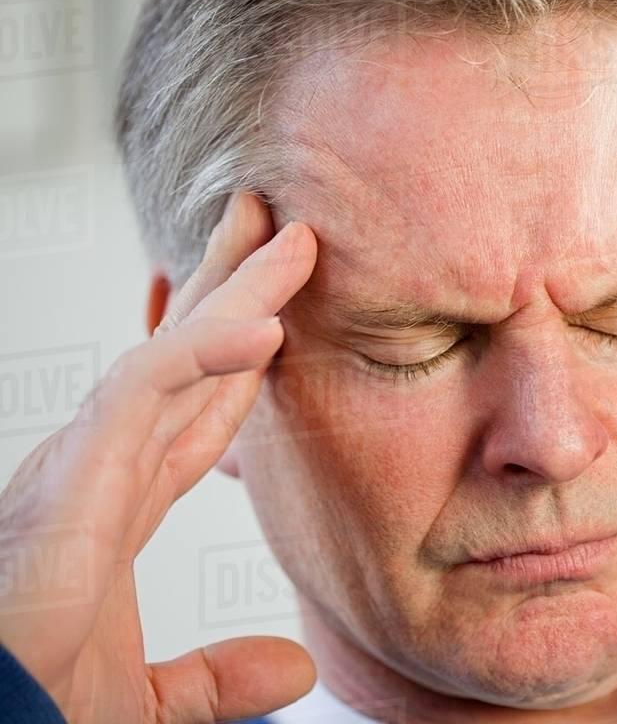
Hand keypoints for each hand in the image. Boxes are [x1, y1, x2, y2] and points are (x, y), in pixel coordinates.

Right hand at [0, 194, 317, 721]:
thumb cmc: (32, 706)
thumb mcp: (143, 699)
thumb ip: (216, 678)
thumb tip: (293, 666)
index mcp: (116, 506)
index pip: (193, 415)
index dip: (238, 363)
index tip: (281, 319)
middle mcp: (101, 468)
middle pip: (186, 360)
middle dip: (236, 291)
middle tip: (286, 231)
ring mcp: (84, 464)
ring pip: (173, 351)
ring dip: (234, 291)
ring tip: (292, 238)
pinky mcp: (72, 475)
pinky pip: (143, 388)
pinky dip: (203, 352)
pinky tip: (265, 327)